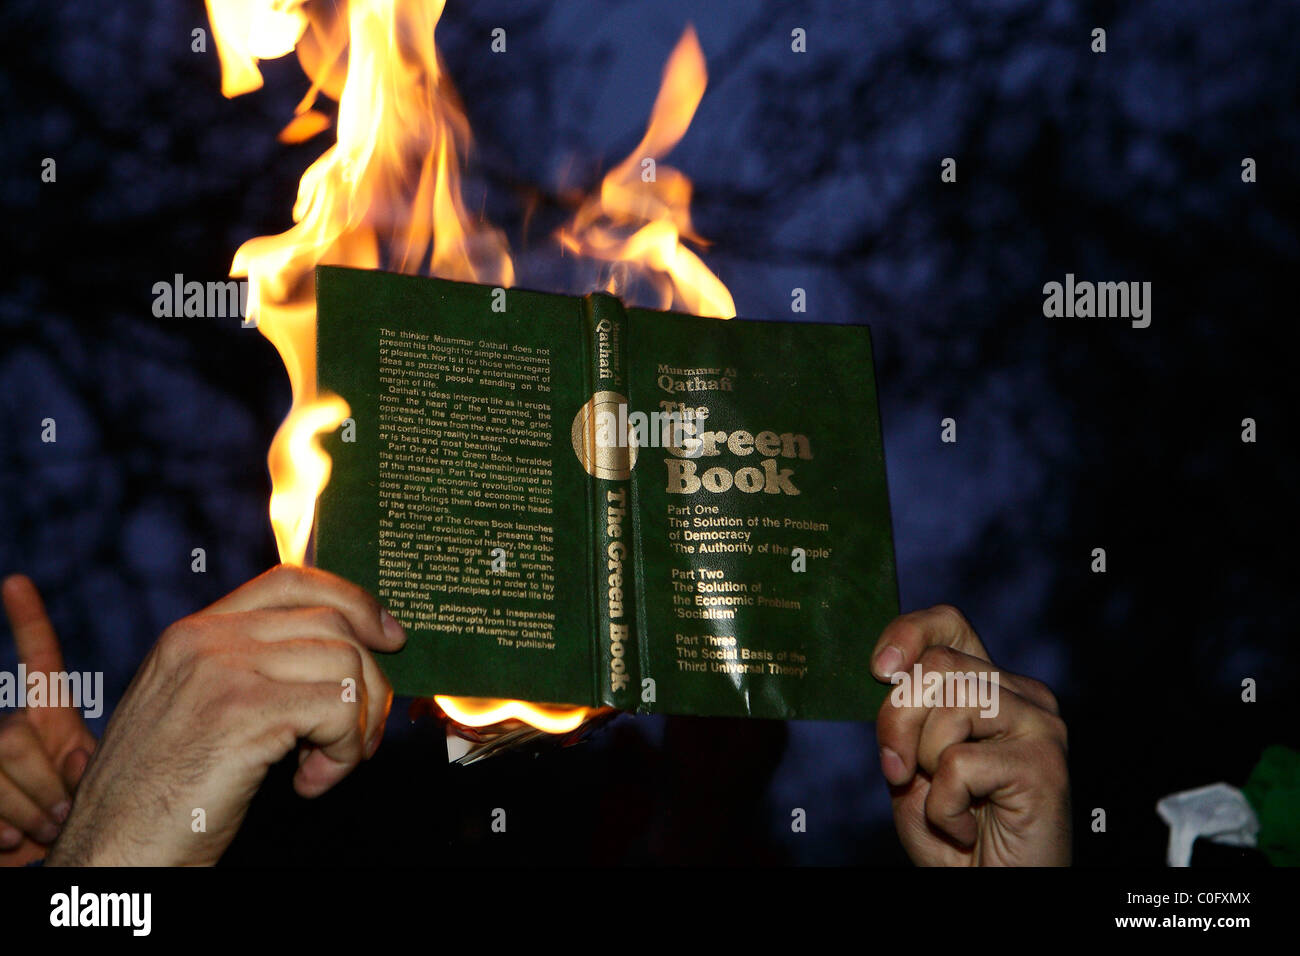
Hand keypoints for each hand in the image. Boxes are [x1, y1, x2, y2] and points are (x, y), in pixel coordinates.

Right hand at [0, 576, 97, 865]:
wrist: (64, 869)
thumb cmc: (86, 829)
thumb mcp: (95, 788)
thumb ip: (87, 760)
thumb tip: (78, 761)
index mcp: (49, 721)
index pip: (39, 663)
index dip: (27, 621)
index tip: (15, 581)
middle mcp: (14, 732)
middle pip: (12, 735)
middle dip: (45, 781)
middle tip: (68, 811)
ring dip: (29, 811)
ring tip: (48, 830)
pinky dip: (3, 831)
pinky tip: (16, 844)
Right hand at [45, 565, 405, 866]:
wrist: (110, 850)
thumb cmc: (157, 795)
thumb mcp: (196, 709)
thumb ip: (251, 671)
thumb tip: (343, 656)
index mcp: (193, 632)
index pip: (291, 582)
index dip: (353, 602)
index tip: (389, 637)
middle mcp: (206, 639)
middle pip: (333, 623)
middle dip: (368, 682)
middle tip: (354, 740)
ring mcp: (222, 671)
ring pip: (346, 664)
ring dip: (356, 726)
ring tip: (322, 766)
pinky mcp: (243, 713)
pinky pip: (340, 709)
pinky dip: (343, 752)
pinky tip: (307, 784)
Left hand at [873, 605, 1069, 865]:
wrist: (990, 889)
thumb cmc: (950, 832)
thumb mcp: (911, 760)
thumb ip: (904, 713)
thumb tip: (885, 668)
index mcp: (990, 685)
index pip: (949, 623)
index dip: (907, 634)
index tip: (879, 671)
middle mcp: (1023, 695)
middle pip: (936, 666)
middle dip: (897, 720)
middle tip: (899, 772)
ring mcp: (1040, 726)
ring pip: (948, 708)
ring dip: (925, 766)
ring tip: (947, 804)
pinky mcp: (1044, 765)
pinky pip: (959, 763)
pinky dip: (944, 806)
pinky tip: (966, 828)